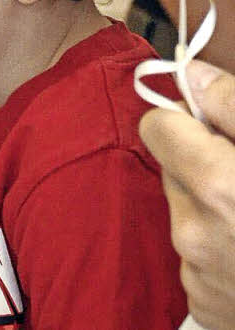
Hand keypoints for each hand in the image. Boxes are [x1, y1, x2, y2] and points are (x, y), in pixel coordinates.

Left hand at [140, 60, 234, 329]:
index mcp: (219, 187)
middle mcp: (196, 232)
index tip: (217, 123)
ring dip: (216, 205)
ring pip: (187, 212)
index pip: (157, 127)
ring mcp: (198, 273)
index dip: (189, 118)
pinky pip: (198, 257)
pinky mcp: (203, 304)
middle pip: (173, 169)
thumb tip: (195, 76)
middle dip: (206, 161)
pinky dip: (224, 247)